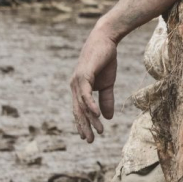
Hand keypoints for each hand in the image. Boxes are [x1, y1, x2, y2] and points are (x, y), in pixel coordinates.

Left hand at [70, 23, 118, 142]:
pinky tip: (97, 115)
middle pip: (78, 111)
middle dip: (84, 126)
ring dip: (90, 119)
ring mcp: (77, 80)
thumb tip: (107, 117)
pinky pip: (85, 94)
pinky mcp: (84, 75)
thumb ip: (106, 100)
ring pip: (82, 105)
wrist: (106, 40)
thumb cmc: (105, 60)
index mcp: (79, 88)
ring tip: (98, 131)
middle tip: (90, 141)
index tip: (87, 137)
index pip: (79, 110)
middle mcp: (75, 86)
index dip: (82, 124)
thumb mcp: (107, 84)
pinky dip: (90, 105)